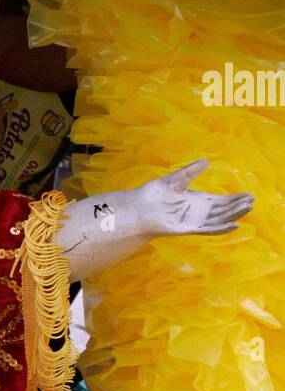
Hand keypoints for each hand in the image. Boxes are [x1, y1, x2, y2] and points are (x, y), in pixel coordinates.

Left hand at [137, 159, 253, 237]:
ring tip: (248, 208)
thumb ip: (191, 171)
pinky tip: (234, 224)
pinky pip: (208, 229)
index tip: (249, 195)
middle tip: (252, 200)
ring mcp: (194, 221)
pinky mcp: (188, 229)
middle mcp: (198, 212)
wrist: (139, 207)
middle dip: (238, 206)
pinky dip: (222, 228)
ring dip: (234, 215)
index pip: (221, 201)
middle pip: (224, 210)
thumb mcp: (176, 179)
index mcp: (197, 201)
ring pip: (219, 220)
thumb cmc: (154, 194)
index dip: (235, 198)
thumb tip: (206, 160)